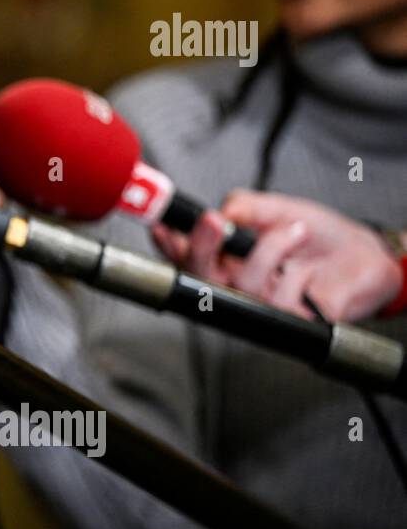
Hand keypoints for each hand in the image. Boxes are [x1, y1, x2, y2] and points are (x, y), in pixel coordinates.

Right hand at [150, 190, 403, 321]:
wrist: (366, 257)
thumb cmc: (321, 236)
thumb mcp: (279, 209)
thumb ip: (246, 207)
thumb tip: (222, 212)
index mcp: (226, 255)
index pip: (185, 253)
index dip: (167, 242)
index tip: (162, 226)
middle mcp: (235, 282)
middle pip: (198, 276)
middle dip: (200, 248)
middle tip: (213, 222)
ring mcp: (260, 303)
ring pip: (241, 284)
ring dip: (269, 250)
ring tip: (295, 231)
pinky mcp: (287, 321)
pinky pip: (276, 299)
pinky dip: (294, 271)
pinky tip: (307, 264)